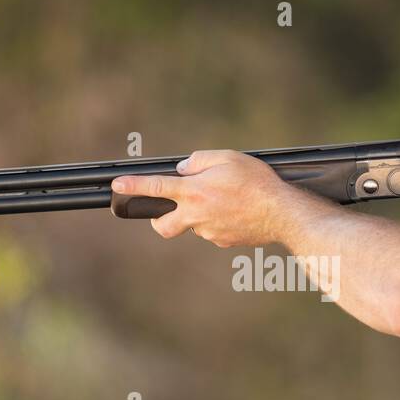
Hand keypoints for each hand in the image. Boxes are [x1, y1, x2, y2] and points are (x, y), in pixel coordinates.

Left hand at [110, 150, 294, 247]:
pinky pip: (213, 231)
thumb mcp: (227, 158)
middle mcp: (196, 216)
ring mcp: (209, 232)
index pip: (155, 188)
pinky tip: (237, 212)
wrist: (283, 213)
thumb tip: (183, 169)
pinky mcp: (223, 241)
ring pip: (194, 225)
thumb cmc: (257, 181)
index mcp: (193, 192)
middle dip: (159, 221)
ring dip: (201, 214)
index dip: (132, 187)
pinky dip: (219, 221)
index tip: (116, 187)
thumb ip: (199, 161)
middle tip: (169, 211)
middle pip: (163, 226)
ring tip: (227, 201)